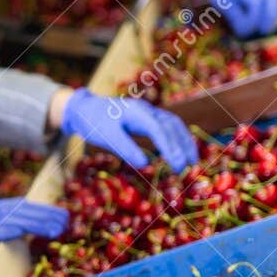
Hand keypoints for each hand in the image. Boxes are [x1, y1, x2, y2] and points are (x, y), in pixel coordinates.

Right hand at [0, 199, 68, 271]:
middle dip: (44, 214)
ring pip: (15, 216)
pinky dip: (17, 228)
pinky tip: (31, 230)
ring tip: (59, 226)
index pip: (17, 209)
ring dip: (39, 221)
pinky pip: (0, 228)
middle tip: (67, 219)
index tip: (57, 216)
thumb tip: (6, 238)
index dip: (38, 211)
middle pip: (21, 209)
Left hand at [59, 88, 197, 173]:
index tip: (177, 164)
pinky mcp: (147, 119)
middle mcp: (146, 110)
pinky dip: (177, 139)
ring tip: (192, 161)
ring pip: (173, 125)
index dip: (170, 147)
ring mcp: (149, 113)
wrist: (84, 109)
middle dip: (183, 145)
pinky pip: (168, 128)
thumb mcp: (106, 136)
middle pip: (172, 125)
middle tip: (189, 167)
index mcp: (136, 112)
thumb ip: (125, 148)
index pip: (159, 129)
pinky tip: (181, 152)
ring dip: (184, 142)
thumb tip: (145, 164)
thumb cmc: (93, 122)